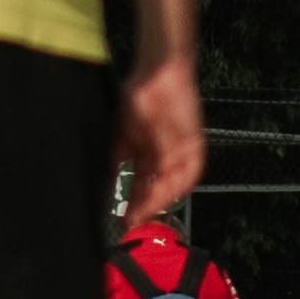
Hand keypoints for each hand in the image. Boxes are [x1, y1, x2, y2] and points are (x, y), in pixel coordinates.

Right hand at [115, 50, 203, 219]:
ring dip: (161, 201)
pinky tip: (169, 195)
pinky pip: (191, 171)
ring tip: (148, 214)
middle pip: (157, 192)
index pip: (140, 189)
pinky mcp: (194, 146)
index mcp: (146, 157)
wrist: (156, 73)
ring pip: (172, 185)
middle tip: (134, 225)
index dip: (132, 207)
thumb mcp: (120, 136)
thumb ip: (116, 163)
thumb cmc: (136, 98)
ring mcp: (179, 153)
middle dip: (146, 210)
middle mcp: (163, 159)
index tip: (122, 223)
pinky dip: (181, 184)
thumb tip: (105, 188)